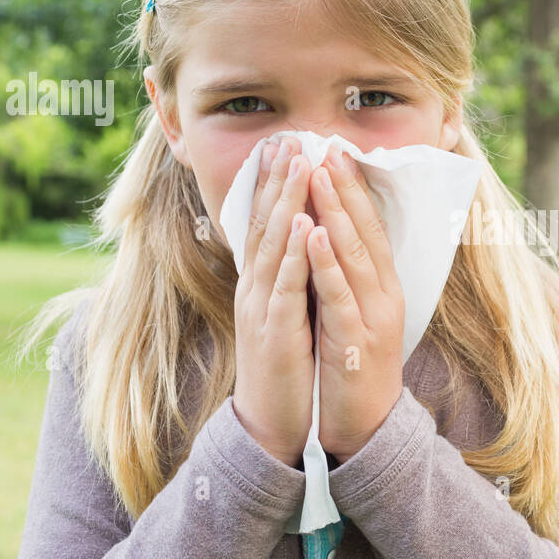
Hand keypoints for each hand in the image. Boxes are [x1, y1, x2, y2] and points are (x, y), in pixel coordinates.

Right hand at [230, 136, 317, 466]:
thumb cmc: (285, 365)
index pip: (266, 222)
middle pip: (264, 223)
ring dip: (284, 201)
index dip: (274, 182)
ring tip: (297, 163)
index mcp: (262, 282)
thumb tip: (303, 239)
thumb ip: (289, 277)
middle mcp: (256, 287)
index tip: (286, 142)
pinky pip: (285, 285)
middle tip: (288, 136)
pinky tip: (302, 224)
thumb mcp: (285, 312)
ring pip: (272, 245)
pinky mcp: (274, 331)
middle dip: (276, 178)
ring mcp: (261, 307)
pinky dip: (293, 253)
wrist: (271, 423)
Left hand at [305, 145, 404, 463]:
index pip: (369, 228)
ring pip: (356, 255)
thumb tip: (328, 238)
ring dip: (337, 213)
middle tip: (327, 147)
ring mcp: (374, 317)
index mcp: (382, 287)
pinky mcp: (357, 342)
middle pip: (366, 231)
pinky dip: (327, 264)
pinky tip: (315, 235)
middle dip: (346, 188)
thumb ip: (345, 278)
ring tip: (320, 175)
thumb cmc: (353, 368)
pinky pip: (340, 296)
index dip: (353, 189)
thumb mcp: (351, 314)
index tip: (335, 152)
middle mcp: (384, 295)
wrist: (366, 427)